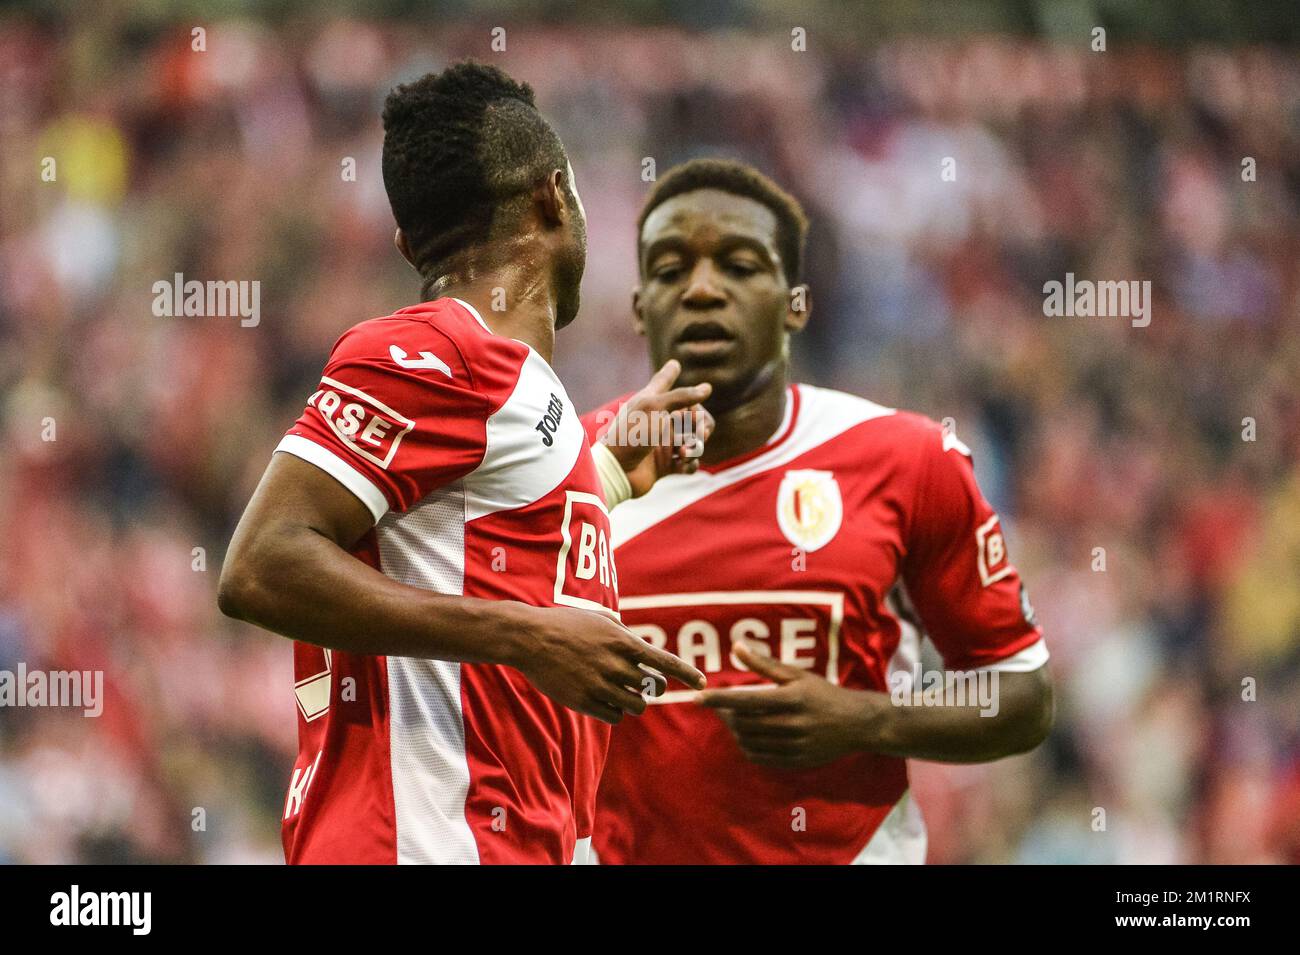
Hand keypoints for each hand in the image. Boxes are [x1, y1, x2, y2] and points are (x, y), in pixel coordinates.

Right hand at [511, 603, 706, 724]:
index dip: (686, 673)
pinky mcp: (584, 702)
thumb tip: (641, 644)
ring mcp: (600, 685)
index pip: (665, 661)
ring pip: (635, 707)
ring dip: (633, 701)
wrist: (530, 638)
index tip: (702, 682)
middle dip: (652, 688)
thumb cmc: (565, 625)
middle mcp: (615, 665)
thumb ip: (623, 633)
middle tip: (643, 684)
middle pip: (653, 688)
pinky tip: (602, 699)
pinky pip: (614, 717)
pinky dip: (614, 711)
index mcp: (622, 642)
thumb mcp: (599, 620)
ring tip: (618, 690)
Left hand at [602, 360, 714, 496]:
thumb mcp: (655, 408)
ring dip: (696, 446)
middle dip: (702, 424)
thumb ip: (682, 396)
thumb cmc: (632, 434)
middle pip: (694, 416)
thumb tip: (707, 388)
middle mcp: (660, 421)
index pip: (664, 383)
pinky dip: (691, 463)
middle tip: (701, 434)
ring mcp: (664, 444)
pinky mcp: (666, 465)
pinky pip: (689, 463)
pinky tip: (684, 464)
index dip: (669, 373)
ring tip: (683, 453)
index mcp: (653, 403)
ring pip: (695, 440)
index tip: (674, 364)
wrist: (617, 471)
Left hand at [695, 643, 893, 768]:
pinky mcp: (796, 762)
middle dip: (724, 715)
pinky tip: (746, 736)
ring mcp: (795, 746)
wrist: (857, 725)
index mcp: (792, 698)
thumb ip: (764, 664)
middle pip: (744, 723)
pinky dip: (747, 747)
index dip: (719, 699)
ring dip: (734, 731)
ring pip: (750, 741)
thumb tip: (737, 646)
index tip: (697, 697)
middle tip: (716, 705)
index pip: (746, 700)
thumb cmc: (823, 694)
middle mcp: (793, 724)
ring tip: (731, 719)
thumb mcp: (797, 675)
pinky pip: (761, 758)